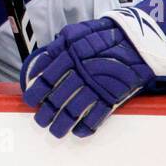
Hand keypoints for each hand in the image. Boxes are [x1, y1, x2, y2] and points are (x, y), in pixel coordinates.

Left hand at [20, 0, 165, 138]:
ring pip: (75, 110)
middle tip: (40, 121)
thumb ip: (56, 48)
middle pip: (58, 98)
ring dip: (63, 123)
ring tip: (55, 132)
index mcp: (69, 56)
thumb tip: (39, 64)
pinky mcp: (113, 95)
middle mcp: (80, 73)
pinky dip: (87, 126)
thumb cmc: (102, 35)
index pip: (47, 78)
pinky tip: (78, 132)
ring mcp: (97, 86)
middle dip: (47, 113)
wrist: (136, 41)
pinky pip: (97, 115)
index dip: (36, 92)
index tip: (30, 101)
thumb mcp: (74, 34)